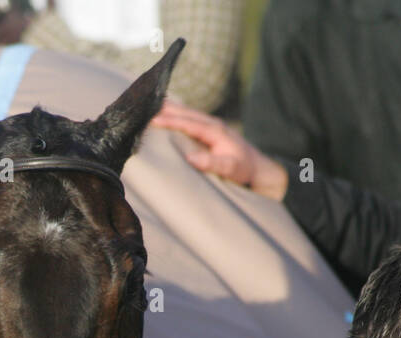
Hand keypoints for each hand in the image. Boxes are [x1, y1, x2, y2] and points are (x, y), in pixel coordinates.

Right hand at [152, 102, 289, 200]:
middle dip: (165, 109)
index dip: (171, 121)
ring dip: (168, 108)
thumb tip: (190, 158)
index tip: (153, 120)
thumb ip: (213, 163)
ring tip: (148, 103)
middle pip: (185, 112)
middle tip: (142, 104)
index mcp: (216, 131)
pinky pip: (188, 118)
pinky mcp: (208, 130)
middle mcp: (212, 124)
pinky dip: (175, 114)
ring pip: (186, 112)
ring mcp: (210, 125)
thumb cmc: (244, 170)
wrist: (258, 169)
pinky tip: (164, 111)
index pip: (189, 123)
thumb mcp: (231, 169)